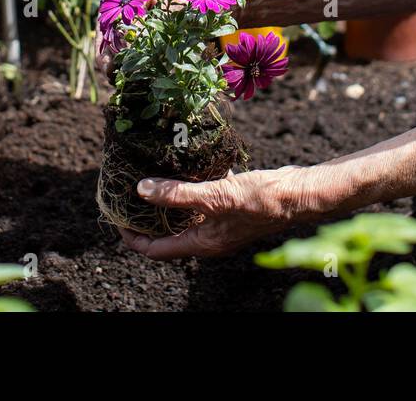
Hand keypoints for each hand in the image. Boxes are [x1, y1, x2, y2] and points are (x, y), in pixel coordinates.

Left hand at [118, 166, 309, 258]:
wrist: (298, 195)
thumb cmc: (261, 200)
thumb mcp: (214, 195)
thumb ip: (176, 194)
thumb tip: (141, 189)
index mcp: (202, 244)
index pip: (156, 249)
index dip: (133, 236)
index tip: (117, 218)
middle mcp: (209, 238)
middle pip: (168, 233)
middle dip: (147, 216)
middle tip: (129, 194)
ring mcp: (221, 223)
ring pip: (185, 215)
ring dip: (169, 199)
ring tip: (151, 176)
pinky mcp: (231, 206)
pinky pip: (203, 200)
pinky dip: (191, 186)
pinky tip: (186, 165)